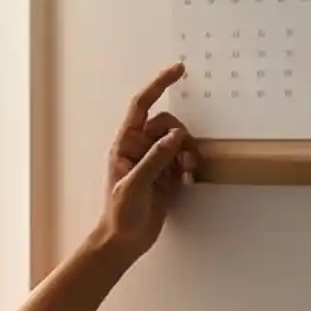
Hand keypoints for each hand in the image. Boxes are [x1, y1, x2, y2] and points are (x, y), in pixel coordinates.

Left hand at [97, 63, 197, 259]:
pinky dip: (190, 168)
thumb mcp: (134, 185)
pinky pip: (184, 160)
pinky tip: (188, 182)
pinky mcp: (166, 176)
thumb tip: (175, 136)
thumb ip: (155, 159)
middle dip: (181, 137)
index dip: (159, 85)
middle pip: (168, 125)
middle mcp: (139, 148)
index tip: (178, 69)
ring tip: (188, 173)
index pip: (142, 105)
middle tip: (186, 159)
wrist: (124, 241)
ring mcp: (154, 161)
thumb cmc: (120, 214)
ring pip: (179, 142)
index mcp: (125, 144)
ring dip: (188, 154)